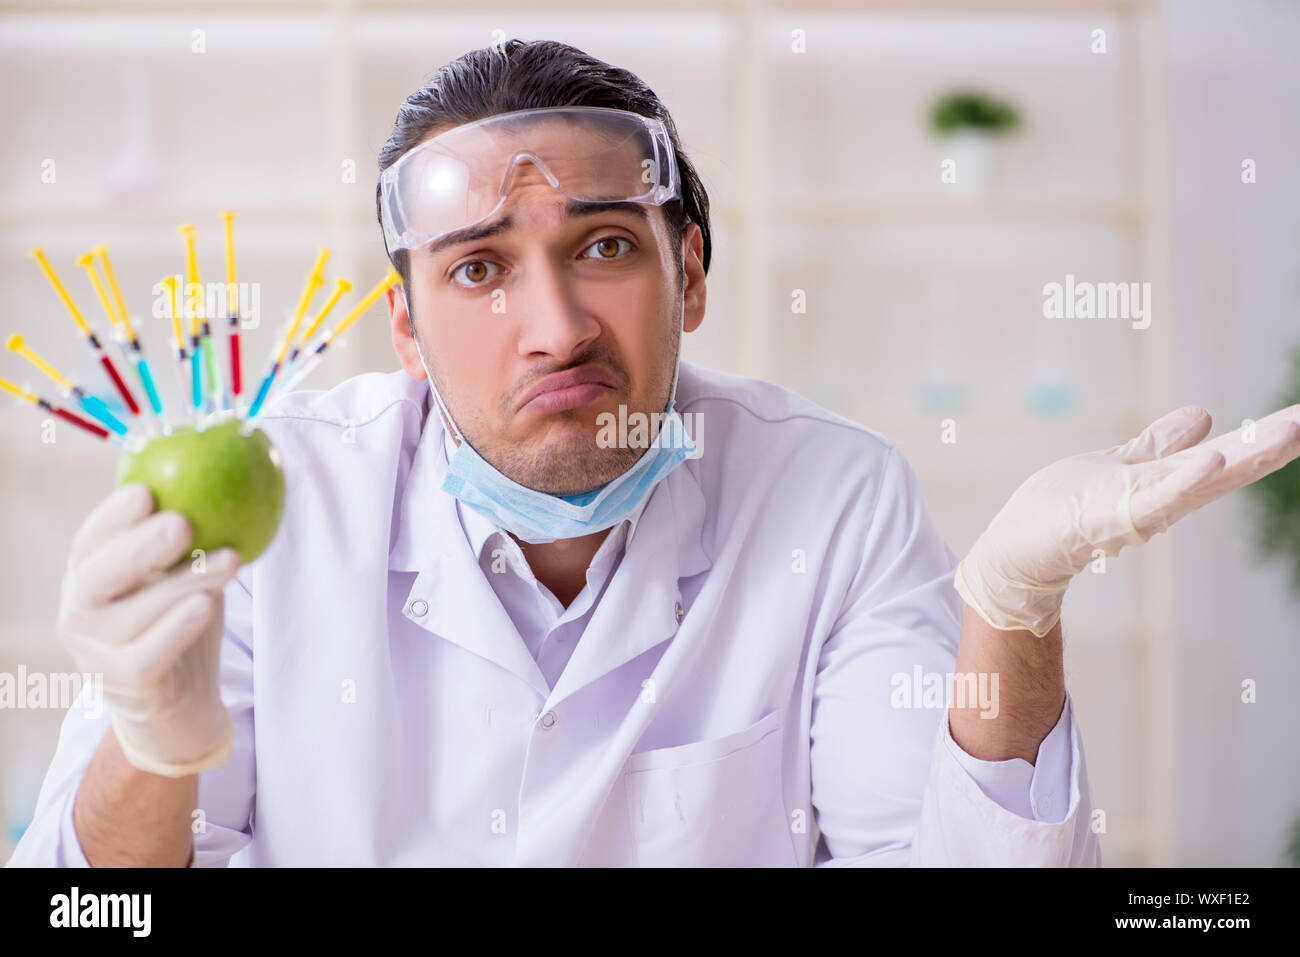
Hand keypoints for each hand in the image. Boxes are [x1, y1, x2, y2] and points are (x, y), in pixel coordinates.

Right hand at [56, 483, 241, 775]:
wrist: (181, 703)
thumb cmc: (179, 623)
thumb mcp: (178, 576)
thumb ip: (185, 539)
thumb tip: (222, 478)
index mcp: (88, 577)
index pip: (90, 541)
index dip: (113, 516)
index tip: (146, 490)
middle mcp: (80, 613)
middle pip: (98, 575)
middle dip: (140, 545)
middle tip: (183, 522)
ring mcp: (95, 654)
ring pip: (135, 614)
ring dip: (185, 583)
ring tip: (231, 560)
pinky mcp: (125, 686)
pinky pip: (149, 654)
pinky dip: (178, 628)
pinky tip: (207, 604)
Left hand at [956, 403, 1299, 636]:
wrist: (1020, 549)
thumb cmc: (1066, 509)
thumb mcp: (1122, 464)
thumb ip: (1161, 444)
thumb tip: (1206, 415)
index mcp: (1170, 479)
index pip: (1230, 450)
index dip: (1269, 432)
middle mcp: (1167, 496)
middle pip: (1231, 465)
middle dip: (1276, 442)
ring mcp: (1144, 508)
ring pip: (1204, 479)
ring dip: (1248, 455)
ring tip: (1292, 427)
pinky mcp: (1114, 517)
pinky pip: (1156, 499)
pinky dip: (1184, 480)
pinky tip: (1211, 456)